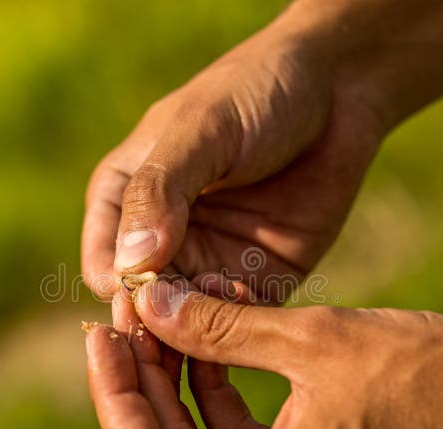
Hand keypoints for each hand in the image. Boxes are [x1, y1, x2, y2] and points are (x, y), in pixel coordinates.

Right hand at [81, 6, 383, 299]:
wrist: (336, 91)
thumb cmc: (254, 93)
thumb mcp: (200, 130)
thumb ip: (160, 190)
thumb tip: (130, 262)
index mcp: (125, 199)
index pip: (106, 264)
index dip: (119, 290)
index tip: (138, 301)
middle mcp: (162, 239)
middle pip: (145, 304)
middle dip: (159, 321)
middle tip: (180, 325)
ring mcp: (210, 261)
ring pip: (190, 320)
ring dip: (202, 324)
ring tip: (222, 295)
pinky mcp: (257, 278)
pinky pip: (241, 320)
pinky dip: (242, 321)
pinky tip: (251, 295)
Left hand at [85, 280, 442, 428]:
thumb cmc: (427, 379)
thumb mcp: (310, 339)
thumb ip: (218, 328)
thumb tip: (150, 303)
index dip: (113, 389)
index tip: (98, 332)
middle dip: (143, 381)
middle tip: (128, 318)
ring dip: (183, 386)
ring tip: (171, 320)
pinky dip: (224, 400)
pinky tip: (218, 349)